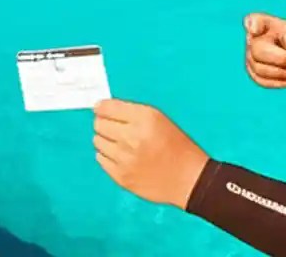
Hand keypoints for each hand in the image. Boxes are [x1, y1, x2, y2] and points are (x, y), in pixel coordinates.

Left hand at [93, 99, 208, 209]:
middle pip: (99, 124)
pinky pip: (100, 158)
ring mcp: (124, 158)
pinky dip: (107, 155)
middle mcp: (132, 137)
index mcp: (144, 119)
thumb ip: (131, 112)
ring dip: (105, 140)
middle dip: (104, 123)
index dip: (102, 107)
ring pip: (97, 141)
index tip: (101, 109)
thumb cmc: (176, 146)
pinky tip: (121, 156)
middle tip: (115, 127)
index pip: (107, 107)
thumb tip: (101, 108)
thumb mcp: (159, 119)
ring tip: (121, 143)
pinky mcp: (120, 176)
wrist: (188, 179)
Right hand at [244, 12, 285, 87]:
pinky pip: (263, 81)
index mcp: (264, 23)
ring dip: (284, 73)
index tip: (254, 29)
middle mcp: (252, 38)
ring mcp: (250, 56)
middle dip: (282, 60)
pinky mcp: (254, 73)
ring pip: (260, 69)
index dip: (253, 25)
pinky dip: (281, 82)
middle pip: (258, 51)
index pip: (254, 21)